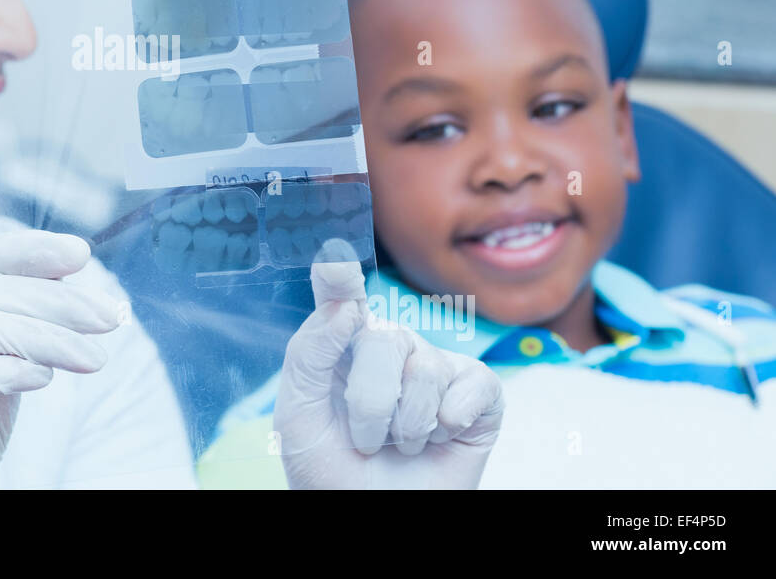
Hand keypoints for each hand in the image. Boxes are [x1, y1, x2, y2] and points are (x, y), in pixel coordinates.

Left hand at [274, 240, 503, 488]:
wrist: (371, 517)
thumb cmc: (330, 468)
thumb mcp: (298, 415)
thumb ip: (310, 354)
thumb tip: (347, 305)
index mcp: (342, 343)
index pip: (341, 294)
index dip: (341, 274)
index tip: (333, 259)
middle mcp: (391, 344)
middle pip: (385, 339)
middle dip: (370, 404)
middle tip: (365, 440)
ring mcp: (436, 366)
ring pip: (425, 369)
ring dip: (407, 425)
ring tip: (400, 444)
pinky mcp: (478, 394)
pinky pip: (475, 387)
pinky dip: (452, 421)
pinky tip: (441, 437)